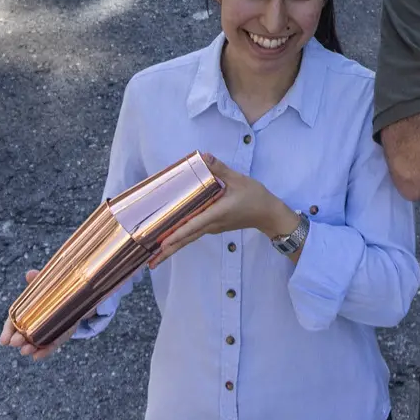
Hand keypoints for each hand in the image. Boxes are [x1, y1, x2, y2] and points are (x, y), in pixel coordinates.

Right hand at [0, 269, 66, 360]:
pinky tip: (37, 357)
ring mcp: (45, 332)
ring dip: (30, 348)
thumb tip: (30, 273)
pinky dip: (44, 352)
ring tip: (26, 351)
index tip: (3, 341)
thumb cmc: (52, 291)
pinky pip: (50, 346)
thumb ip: (38, 281)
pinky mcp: (57, 336)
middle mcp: (32, 326)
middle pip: (21, 335)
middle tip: (16, 342)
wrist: (74, 298)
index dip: (7, 332)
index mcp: (25, 313)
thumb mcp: (45, 286)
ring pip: (34, 343)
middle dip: (17, 340)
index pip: (13, 323)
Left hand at [146, 154, 295, 267]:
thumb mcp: (239, 179)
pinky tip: (171, 238)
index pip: (192, 225)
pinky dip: (181, 237)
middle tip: (150, 263)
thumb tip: (204, 156)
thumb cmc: (256, 197)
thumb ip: (220, 168)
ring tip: (156, 256)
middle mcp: (212, 224)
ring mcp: (213, 227)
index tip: (162, 244)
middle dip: (168, 250)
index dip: (177, 234)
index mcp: (216, 213)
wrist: (269, 215)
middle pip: (186, 238)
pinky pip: (194, 233)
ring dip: (173, 246)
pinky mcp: (214, 226)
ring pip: (189, 238)